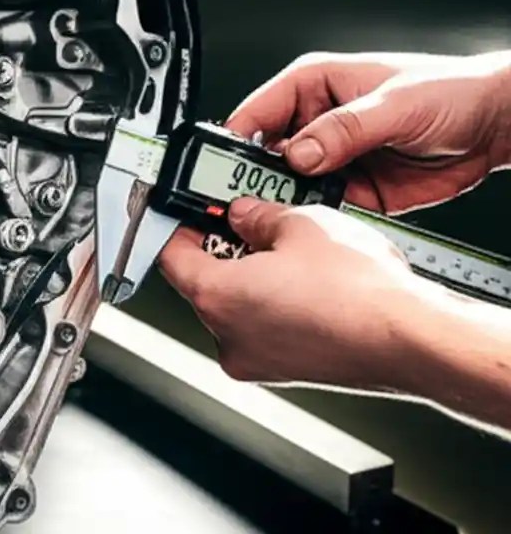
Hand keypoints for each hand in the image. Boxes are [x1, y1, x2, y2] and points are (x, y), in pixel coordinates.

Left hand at [158, 198, 439, 388]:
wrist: (412, 339)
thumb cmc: (360, 291)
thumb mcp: (301, 223)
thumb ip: (259, 216)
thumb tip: (244, 214)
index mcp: (216, 298)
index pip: (170, 256)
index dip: (177, 226)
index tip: (187, 211)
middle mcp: (227, 337)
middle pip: (204, 282)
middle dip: (223, 249)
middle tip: (247, 222)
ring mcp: (256, 360)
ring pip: (238, 307)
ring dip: (253, 277)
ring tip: (292, 251)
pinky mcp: (285, 372)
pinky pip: (265, 328)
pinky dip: (276, 304)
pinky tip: (310, 283)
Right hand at [226, 51, 510, 212]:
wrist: (498, 125)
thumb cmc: (452, 91)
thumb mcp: (393, 105)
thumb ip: (344, 129)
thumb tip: (299, 153)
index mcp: (313, 86)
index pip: (256, 113)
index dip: (233, 140)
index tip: (222, 169)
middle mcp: (315, 122)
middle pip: (263, 154)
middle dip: (251, 178)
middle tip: (242, 201)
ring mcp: (332, 157)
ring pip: (286, 184)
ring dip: (280, 201)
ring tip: (274, 215)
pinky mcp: (351, 188)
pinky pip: (317, 205)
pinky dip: (309, 218)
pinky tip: (308, 223)